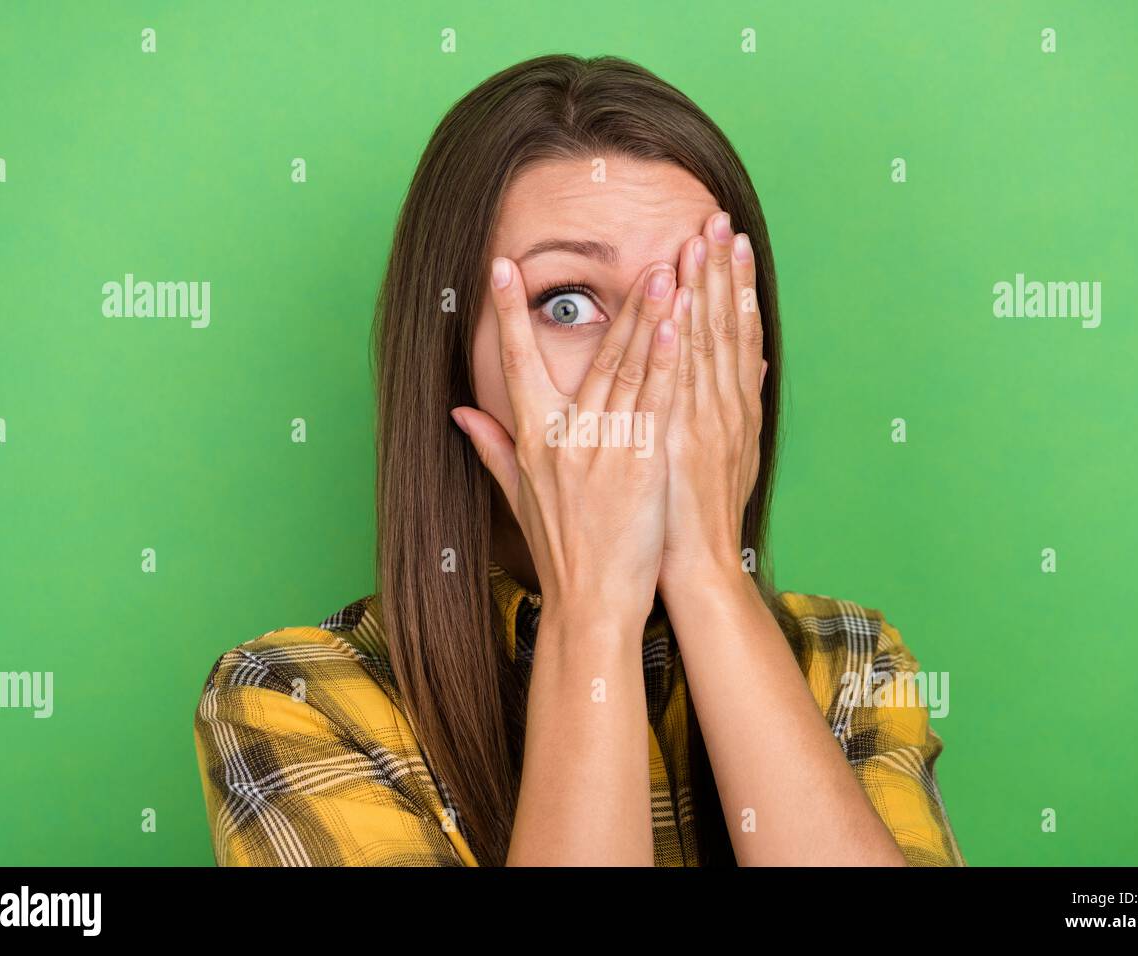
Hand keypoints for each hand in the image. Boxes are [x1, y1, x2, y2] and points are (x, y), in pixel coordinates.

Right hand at [452, 256, 689, 620]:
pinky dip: (667, 363)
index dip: (508, 313)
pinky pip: (656, 404)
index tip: (500, 268)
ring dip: (652, 319)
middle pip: (594, 357)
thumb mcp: (517, 496)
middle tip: (644, 256)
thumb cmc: (559, 551)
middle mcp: (564, 438)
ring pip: (629, 372)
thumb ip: (489, 447)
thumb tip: (457, 411)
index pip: (515, 364)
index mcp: (532, 440)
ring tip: (670, 272)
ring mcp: (603, 450)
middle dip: (621, 303)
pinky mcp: (640, 467)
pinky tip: (680, 327)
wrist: (591, 603)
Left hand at [659, 210, 766, 590]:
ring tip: (705, 241)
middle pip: (728, 326)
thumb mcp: (729, 454)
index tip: (730, 240)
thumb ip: (738, 404)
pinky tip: (685, 307)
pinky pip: (688, 383)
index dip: (735, 284)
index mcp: (735, 407)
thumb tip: (753, 363)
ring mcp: (711, 422)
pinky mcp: (689, 442)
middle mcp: (729, 407)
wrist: (697, 564)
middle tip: (719, 219)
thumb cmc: (699, 513)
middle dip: (724, 270)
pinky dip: (688, 344)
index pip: (737, 333)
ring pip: (712, 344)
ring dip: (708, 290)